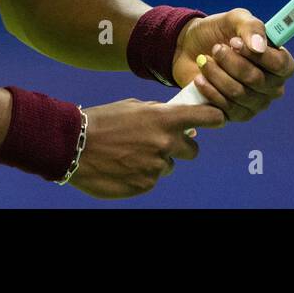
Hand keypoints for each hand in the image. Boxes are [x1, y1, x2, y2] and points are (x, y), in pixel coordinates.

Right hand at [69, 98, 225, 198]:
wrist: (74, 145)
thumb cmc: (103, 121)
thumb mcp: (133, 107)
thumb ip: (160, 113)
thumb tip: (181, 121)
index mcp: (164, 118)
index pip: (207, 117)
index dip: (215, 117)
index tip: (218, 118)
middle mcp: (166, 143)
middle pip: (192, 149)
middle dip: (181, 146)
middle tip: (161, 142)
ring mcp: (156, 167)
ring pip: (169, 165)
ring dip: (157, 160)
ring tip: (131, 153)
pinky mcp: (145, 185)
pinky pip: (152, 179)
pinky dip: (142, 173)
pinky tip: (123, 165)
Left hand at [171, 8, 293, 122]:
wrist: (190, 48)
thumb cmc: (219, 32)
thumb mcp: (235, 19)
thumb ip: (251, 27)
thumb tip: (259, 47)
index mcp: (280, 63)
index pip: (281, 65)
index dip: (258, 55)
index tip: (234, 41)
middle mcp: (272, 87)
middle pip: (256, 80)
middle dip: (230, 61)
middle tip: (216, 48)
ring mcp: (255, 104)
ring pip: (238, 93)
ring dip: (216, 74)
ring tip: (204, 60)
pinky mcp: (235, 115)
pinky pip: (225, 108)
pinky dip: (209, 90)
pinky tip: (200, 78)